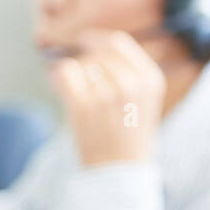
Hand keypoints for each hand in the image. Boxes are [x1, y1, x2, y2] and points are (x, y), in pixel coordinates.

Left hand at [48, 29, 165, 167]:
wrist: (120, 170)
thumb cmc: (130, 134)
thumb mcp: (144, 98)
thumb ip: (128, 70)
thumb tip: (96, 42)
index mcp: (150, 79)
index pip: (118, 43)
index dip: (98, 40)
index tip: (86, 41)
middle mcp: (132, 83)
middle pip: (97, 53)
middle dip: (85, 61)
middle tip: (81, 77)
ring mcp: (107, 94)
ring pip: (80, 64)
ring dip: (76, 75)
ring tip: (79, 93)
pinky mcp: (83, 106)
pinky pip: (64, 73)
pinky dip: (59, 78)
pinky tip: (62, 87)